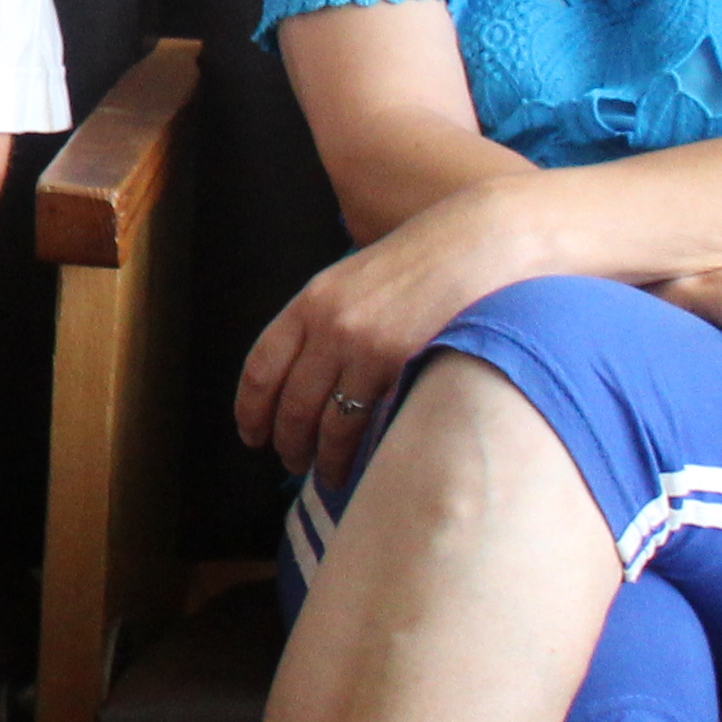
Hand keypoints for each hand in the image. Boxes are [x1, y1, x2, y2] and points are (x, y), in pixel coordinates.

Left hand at [235, 187, 536, 492]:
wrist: (470, 245)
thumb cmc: (419, 265)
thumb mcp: (355, 280)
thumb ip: (327, 320)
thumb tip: (311, 374)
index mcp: (309, 301)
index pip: (261, 364)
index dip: (250, 406)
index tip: (251, 434)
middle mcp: (325, 323)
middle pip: (288, 399)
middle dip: (284, 439)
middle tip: (288, 462)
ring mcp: (357, 342)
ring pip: (323, 418)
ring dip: (318, 455)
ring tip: (322, 476)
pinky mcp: (392, 359)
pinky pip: (361, 418)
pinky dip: (351, 448)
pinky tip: (353, 463)